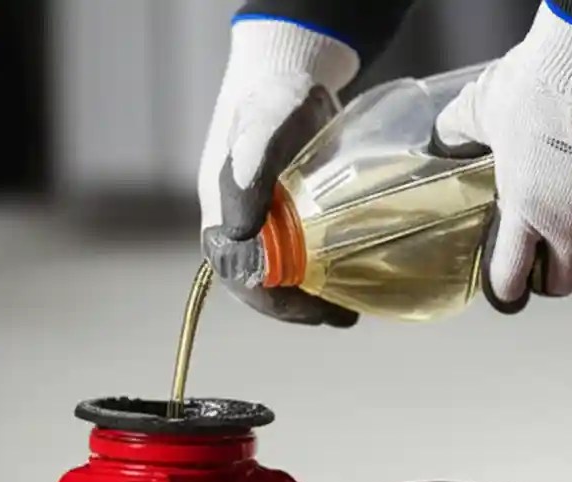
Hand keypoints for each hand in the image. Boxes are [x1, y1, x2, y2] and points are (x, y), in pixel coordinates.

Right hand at [198, 18, 360, 327]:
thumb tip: (240, 233)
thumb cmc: (271, 102)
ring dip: (313, 297)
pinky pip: (302, 257)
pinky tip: (351, 278)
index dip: (274, 302)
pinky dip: (324, 274)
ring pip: (284, 275)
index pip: (241, 278)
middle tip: (341, 316)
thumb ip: (250, 177)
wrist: (290, 75)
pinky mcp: (290, 217)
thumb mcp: (261, 134)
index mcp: (220, 217)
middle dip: (299, 308)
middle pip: (263, 286)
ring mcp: (265, 224)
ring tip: (348, 308)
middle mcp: (239, 228)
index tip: (313, 311)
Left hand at [432, 2, 571, 313]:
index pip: (512, 273)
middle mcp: (569, 222)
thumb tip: (441, 141)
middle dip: (559, 278)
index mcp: (523, 211)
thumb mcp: (479, 111)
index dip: (509, 287)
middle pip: (569, 279)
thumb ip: (458, 133)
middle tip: (554, 269)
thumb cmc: (536, 88)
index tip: (510, 291)